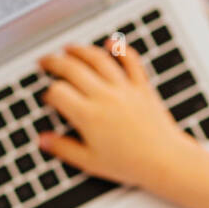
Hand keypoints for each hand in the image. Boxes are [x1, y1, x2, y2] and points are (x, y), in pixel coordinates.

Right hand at [37, 41, 198, 191]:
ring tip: (69, 48)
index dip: (48, 92)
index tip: (48, 97)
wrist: (165, 161)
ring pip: (98, 59)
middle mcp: (104, 97)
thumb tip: (43, 141)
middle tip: (45, 61)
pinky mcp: (142, 87)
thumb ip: (63, 149)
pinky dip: (120, 49)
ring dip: (80, 50)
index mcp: (88, 116)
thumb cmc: (131, 164)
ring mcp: (124, 89)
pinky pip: (131, 61)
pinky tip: (110, 43)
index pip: (58, 92)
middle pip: (72, 69)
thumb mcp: (90, 162)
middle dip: (54, 62)